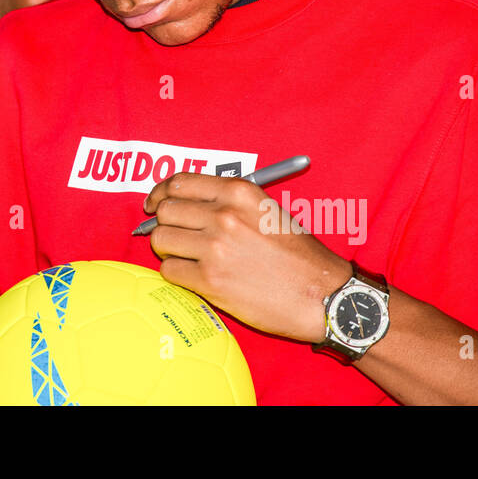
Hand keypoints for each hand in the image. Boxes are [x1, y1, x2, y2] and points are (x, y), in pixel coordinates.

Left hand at [143, 172, 350, 342]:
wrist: (323, 295)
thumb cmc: (299, 255)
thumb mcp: (267, 209)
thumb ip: (227, 201)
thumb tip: (183, 202)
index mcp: (238, 192)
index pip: (179, 183)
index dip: (161, 193)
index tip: (155, 204)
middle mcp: (223, 216)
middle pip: (165, 212)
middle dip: (164, 224)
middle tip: (175, 236)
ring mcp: (214, 249)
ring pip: (160, 241)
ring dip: (169, 250)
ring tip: (187, 258)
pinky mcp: (210, 282)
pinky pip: (169, 271)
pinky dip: (176, 274)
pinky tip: (194, 277)